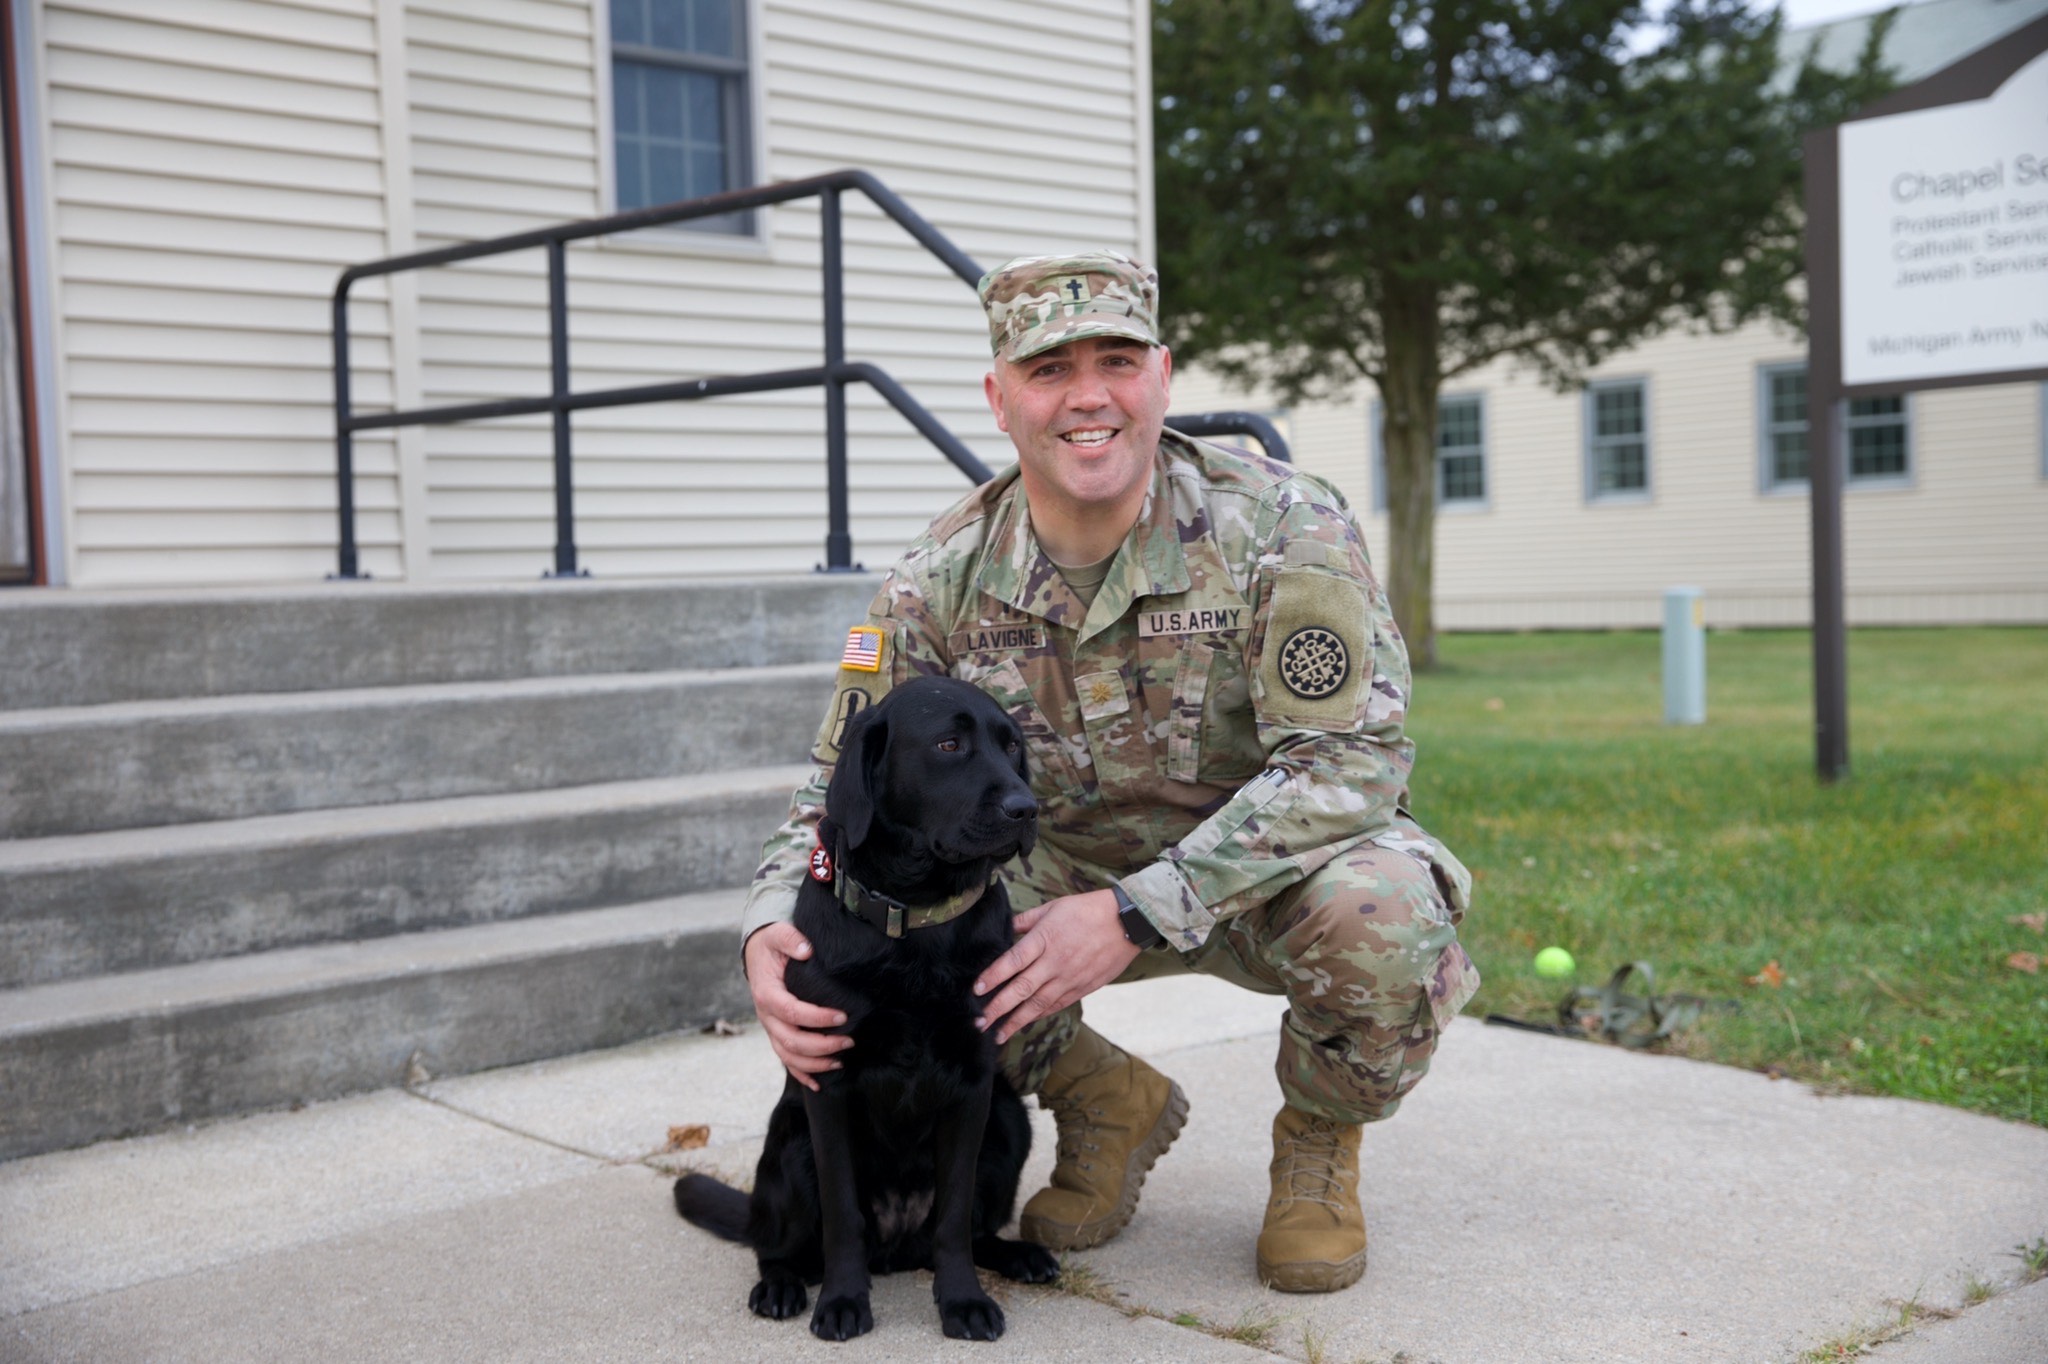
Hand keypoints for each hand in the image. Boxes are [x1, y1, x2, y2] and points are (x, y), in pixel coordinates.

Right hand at [744, 923, 851, 1090]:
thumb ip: (791, 939)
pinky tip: (819, 1083)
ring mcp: (770, 1027)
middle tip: (849, 1040)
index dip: (816, 1018)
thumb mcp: (778, 933)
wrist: (758, 953)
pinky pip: (786, 1060)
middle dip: (821, 1045)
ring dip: (814, 1063)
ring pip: (788, 1055)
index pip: (791, 1011)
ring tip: (840, 1061)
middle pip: (790, 1040)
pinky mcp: (777, 1033)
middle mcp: (766, 1015)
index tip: (842, 1016)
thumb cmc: (772, 944)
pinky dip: (802, 1074)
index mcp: (767, 993)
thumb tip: (806, 950)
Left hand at [973, 889, 1140, 1044]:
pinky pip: (1057, 1005)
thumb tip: (1007, 929)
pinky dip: (1039, 1016)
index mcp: (1045, 938)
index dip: (993, 977)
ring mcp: (1070, 978)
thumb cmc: (1088, 910)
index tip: (976, 991)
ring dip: (1016, 1021)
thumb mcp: (1054, 907)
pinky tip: (1025, 1024)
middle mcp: (1055, 962)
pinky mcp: (1083, 988)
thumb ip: (1027, 920)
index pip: (1012, 961)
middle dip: (998, 1008)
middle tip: (979, 1023)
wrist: (1127, 922)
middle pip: (1021, 988)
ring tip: (998, 1035)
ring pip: (1038, 1004)